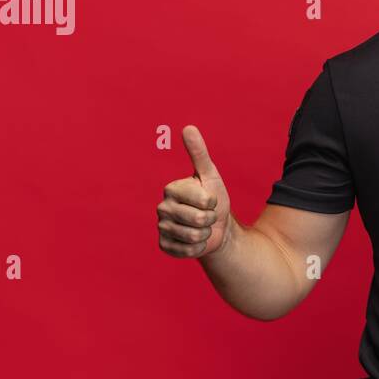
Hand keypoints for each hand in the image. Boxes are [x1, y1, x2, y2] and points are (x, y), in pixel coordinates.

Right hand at [156, 125, 232, 259]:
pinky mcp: (165, 246)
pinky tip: (196, 240)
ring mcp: (162, 228)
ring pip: (194, 236)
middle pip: (198, 220)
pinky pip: (188, 251)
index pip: (203, 200)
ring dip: (205, 234)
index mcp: (172, 189)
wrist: (216, 227)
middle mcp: (162, 208)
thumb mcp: (210, 175)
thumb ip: (199, 153)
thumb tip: (188, 127)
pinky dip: (199, 247)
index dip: (213, 202)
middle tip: (207, 216)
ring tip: (202, 227)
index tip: (210, 200)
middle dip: (211, 219)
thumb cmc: (214, 199)